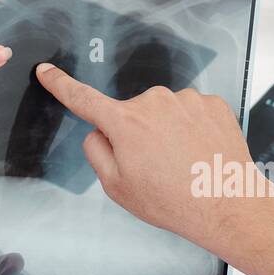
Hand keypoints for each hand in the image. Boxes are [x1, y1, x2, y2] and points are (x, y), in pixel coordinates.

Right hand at [34, 63, 273, 274]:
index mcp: (124, 123)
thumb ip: (97, 152)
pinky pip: (189, 113)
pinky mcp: (212, 103)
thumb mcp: (116, 187)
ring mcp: (186, 99)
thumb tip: (99, 132)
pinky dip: (190, 131)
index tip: (46, 70)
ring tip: (180, 165)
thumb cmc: (171, 201)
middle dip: (134, 135)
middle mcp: (154, 102)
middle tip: (152, 168)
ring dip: (165, 133)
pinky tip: (198, 154)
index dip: (61, 84)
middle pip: (130, 114)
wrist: (226, 204)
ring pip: (162, 113)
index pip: (82, 98)